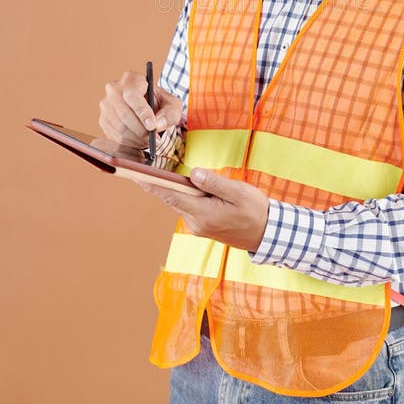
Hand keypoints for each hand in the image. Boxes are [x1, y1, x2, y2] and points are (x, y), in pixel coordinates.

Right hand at [98, 70, 182, 151]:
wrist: (149, 107)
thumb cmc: (160, 104)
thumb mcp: (172, 105)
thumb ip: (169, 114)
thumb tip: (158, 125)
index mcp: (131, 78)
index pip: (132, 95)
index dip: (142, 112)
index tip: (152, 126)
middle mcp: (114, 89)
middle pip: (124, 113)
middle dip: (141, 130)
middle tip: (154, 140)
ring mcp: (106, 104)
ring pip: (119, 127)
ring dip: (136, 139)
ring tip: (149, 141)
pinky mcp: (103, 120)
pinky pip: (114, 135)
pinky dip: (129, 142)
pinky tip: (140, 141)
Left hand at [137, 168, 269, 251]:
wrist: (266, 234)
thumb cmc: (255, 211)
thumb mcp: (239, 193)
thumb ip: (215, 183)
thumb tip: (193, 174)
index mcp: (204, 213)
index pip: (172, 196)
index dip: (153, 185)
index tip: (137, 175)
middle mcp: (196, 222)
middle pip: (172, 199)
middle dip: (157, 184)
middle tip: (140, 169)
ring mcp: (199, 226)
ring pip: (180, 203)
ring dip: (171, 189)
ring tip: (156, 174)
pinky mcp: (203, 225)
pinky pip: (188, 207)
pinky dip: (183, 195)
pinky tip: (182, 186)